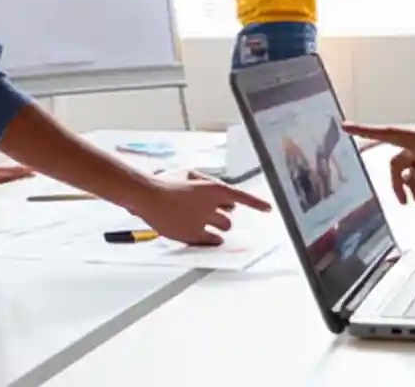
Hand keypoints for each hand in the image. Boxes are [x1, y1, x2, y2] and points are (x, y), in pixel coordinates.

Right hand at [135, 171, 271, 245]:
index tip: (268, 209)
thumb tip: (221, 193)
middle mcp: (211, 206)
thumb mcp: (191, 174)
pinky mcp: (192, 235)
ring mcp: (202, 222)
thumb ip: (209, 183)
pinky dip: (210, 239)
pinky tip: (203, 234)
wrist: (146, 195)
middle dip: (223, 215)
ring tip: (203, 222)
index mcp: (213, 188)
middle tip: (211, 213)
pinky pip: (211, 241)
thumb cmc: (166, 182)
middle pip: (230, 216)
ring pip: (223, 229)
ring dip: (218, 227)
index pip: (242, 197)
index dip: (257, 203)